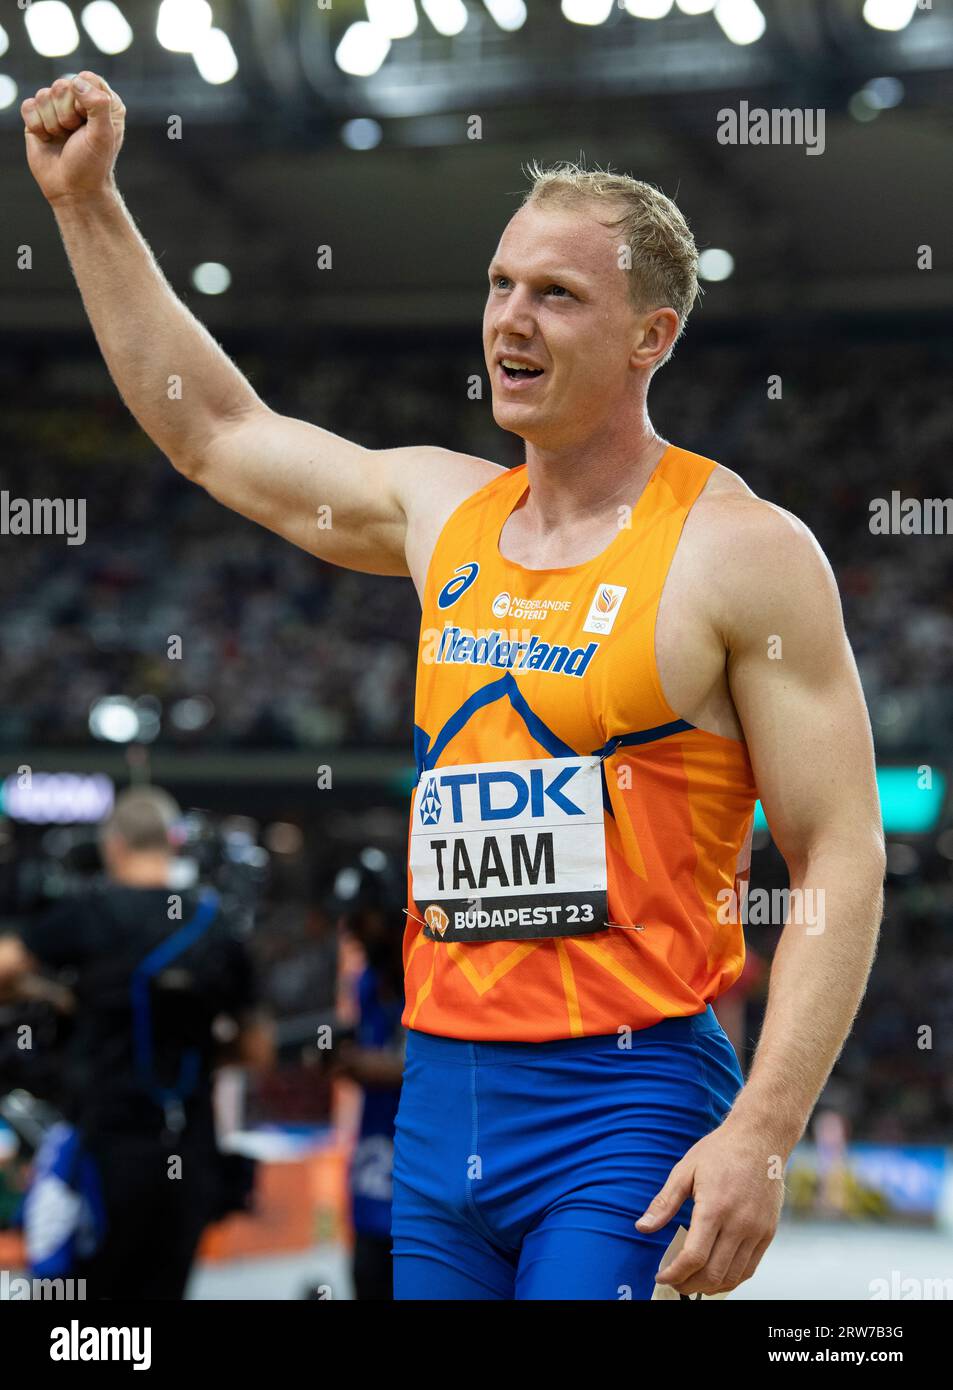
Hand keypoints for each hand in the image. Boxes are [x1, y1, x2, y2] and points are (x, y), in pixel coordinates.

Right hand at [21, 71, 125, 204]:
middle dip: (66, 115)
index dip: (82, 99)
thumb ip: (98, 105)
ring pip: (43, 95)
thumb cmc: (92, 164)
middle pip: (61, 85)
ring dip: (52, 123)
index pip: (86, 78)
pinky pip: (28, 106)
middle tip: (74, 135)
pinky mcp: (37, 117)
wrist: (72, 189)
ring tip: (62, 139)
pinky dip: (37, 126)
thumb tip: (76, 82)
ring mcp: (56, 108)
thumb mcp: (103, 136)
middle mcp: (78, 101)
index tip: (88, 123)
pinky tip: (47, 139)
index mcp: (101, 101)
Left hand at [635, 1117, 784, 1295]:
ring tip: (692, 1283)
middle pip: (713, 1273)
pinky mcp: (768, 1232)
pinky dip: (731, 1279)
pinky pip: (750, 1268)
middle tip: (674, 1283)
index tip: (661, 1277)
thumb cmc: (720, 1151)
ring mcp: (757, 1230)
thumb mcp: (685, 1169)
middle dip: (689, 1285)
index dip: (675, 1274)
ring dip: (710, 1287)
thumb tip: (642, 1227)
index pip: (694, 1257)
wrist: (760, 1138)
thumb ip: (664, 1202)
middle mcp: (739, 1223)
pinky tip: (716, 1275)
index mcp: (715, 1207)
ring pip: (733, 1276)